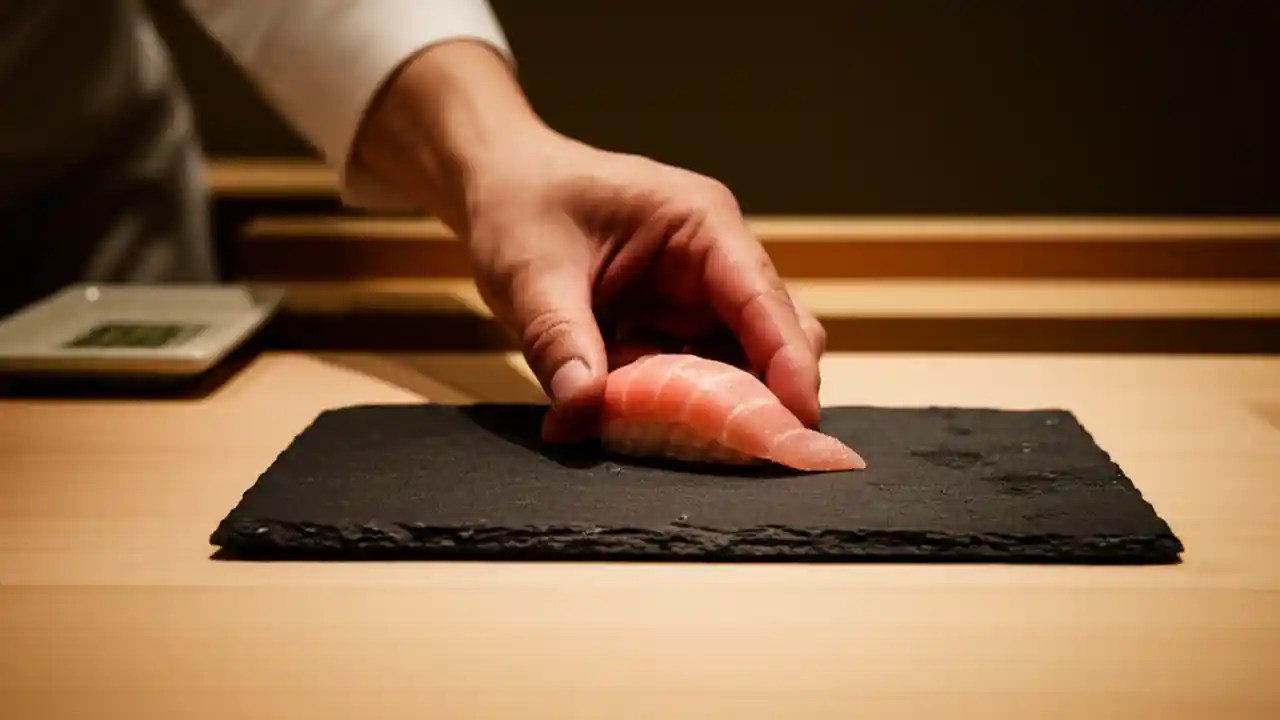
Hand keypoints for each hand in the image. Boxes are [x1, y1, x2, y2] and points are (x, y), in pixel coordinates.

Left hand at [354, 41, 824, 440]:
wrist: (498, 183)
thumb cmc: (520, 205)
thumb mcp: (531, 273)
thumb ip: (559, 341)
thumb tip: (581, 412)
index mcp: (699, 224)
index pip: (762, 298)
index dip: (787, 363)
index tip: (797, 422)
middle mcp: (714, 259)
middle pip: (775, 335)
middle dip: (767, 395)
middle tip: (747, 453)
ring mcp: (698, 293)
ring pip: (742, 362)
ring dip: (720, 407)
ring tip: (692, 450)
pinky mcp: (674, 323)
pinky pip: (697, 374)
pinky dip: (681, 406)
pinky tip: (650, 430)